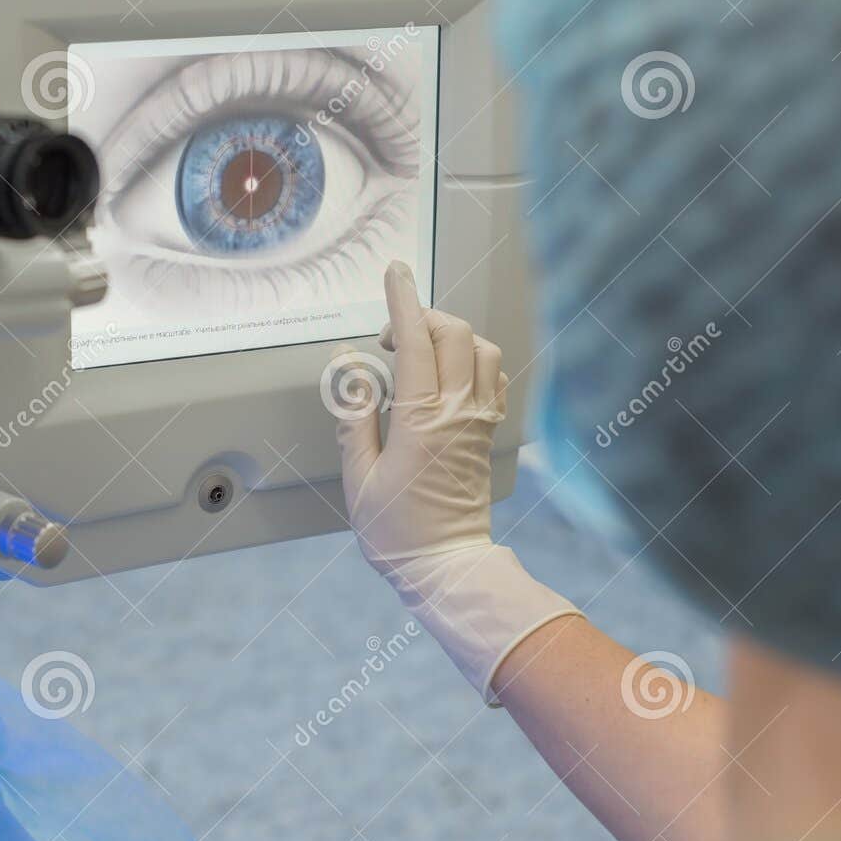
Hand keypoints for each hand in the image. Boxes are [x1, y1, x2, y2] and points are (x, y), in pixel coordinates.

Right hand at [335, 261, 506, 569]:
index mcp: (421, 420)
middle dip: (422, 317)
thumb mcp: (359, 476)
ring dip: (451, 335)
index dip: (402, 300)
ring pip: (481, 349)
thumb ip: (355, 414)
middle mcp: (458, 413)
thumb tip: (347, 365)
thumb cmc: (398, 531)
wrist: (445, 567)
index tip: (394, 273)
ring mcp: (478, 421)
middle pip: (454, 333)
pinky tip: (450, 373)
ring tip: (419, 351)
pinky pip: (494, 377)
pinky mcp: (487, 434)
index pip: (414, 341)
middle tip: (388, 334)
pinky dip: (474, 359)